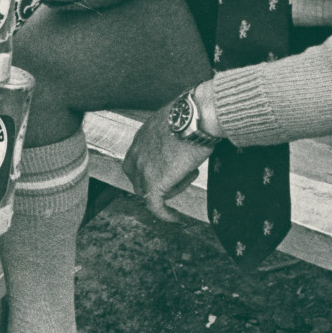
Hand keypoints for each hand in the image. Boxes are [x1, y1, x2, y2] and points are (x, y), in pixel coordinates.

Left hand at [123, 100, 215, 222]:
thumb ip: (175, 130)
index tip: (167, 170)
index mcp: (141, 137)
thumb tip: (191, 128)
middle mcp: (136, 153)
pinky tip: (176, 219)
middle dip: (157, 180)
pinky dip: (165, 214)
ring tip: (189, 176)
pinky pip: (155, 205)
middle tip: (181, 175)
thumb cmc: (194, 113)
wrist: (196, 116)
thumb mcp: (178, 119)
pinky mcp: (154, 182)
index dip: (149, 169)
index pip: (135, 161)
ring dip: (170, 189)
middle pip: (138, 178)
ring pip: (150, 191)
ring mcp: (143, 168)